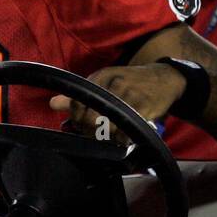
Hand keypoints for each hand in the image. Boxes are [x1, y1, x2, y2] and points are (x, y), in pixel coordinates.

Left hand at [49, 64, 185, 141]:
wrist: (164, 78)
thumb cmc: (128, 82)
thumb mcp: (102, 83)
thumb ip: (78, 96)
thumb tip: (52, 104)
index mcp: (100, 77)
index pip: (77, 103)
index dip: (76, 119)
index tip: (80, 125)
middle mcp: (114, 85)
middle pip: (90, 118)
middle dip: (89, 131)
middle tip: (95, 134)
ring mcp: (131, 96)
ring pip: (108, 127)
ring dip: (106, 137)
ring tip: (110, 135)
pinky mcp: (146, 108)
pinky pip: (127, 131)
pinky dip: (122, 139)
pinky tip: (123, 137)